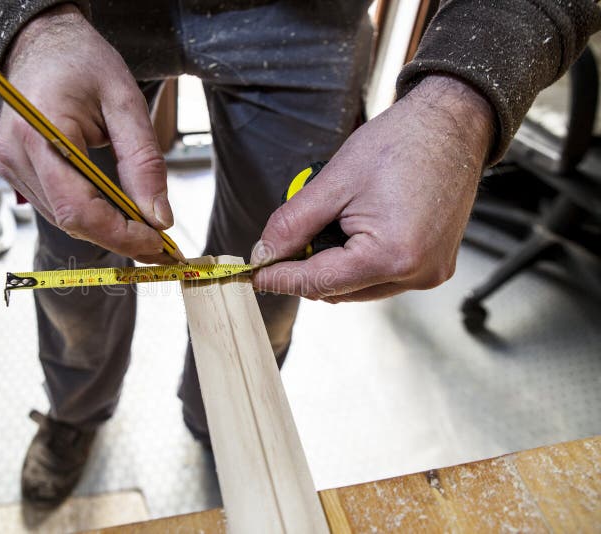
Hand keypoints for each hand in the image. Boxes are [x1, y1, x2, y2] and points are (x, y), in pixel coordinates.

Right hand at [0, 4, 173, 262]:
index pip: (79, 208)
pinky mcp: (15, 169)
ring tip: (146, 232)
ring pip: (62, 219)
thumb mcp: (126, 103)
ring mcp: (10, 164)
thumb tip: (158, 217)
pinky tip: (116, 213)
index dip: (120, 235)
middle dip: (119, 238)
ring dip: (106, 230)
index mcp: (41, 131)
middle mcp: (17, 154)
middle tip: (161, 248)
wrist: (43, 41)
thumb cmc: (83, 62)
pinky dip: (89, 216)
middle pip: (70, 220)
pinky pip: (54, 206)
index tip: (158, 244)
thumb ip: (144, 162)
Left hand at [251, 75, 494, 301]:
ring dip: (333, 268)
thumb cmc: (402, 143)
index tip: (255, 274)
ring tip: (331, 224)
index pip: (319, 283)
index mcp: (392, 256)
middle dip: (307, 269)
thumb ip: (293, 224)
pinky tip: (354, 231)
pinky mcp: (435, 265)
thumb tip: (265, 254)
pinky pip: (382, 277)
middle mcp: (416, 274)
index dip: (280, 278)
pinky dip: (358, 263)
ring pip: (358, 288)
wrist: (451, 124)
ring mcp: (429, 272)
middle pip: (337, 291)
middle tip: (288, 240)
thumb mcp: (334, 182)